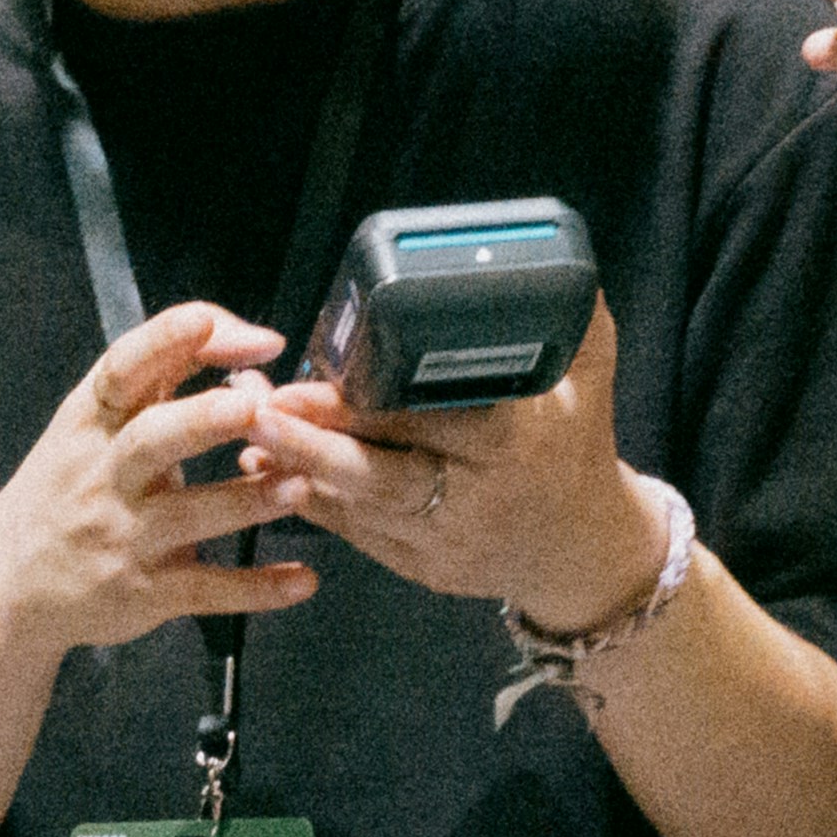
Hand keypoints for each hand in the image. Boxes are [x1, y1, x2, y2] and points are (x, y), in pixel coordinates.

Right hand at [0, 301, 320, 661]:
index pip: (122, 368)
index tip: (211, 321)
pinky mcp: (144, 593)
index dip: (166, 339)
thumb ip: (157, 376)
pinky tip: (303, 582)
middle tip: (253, 407)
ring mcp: (123, 537)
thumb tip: (233, 330)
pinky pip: (206, 589)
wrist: (12, 582)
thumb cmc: (70, 486)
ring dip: (246, 501)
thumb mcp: (92, 425)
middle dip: (202, 420)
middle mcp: (103, 475)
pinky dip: (256, 588)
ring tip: (300, 486)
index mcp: (91, 422)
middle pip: (152, 440)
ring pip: (188, 516)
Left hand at [244, 302, 663, 631]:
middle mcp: (476, 503)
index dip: (370, 408)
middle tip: (261, 408)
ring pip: (359, 509)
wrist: (584, 551)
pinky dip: (312, 502)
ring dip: (297, 469)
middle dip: (315, 446)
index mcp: (515, 450)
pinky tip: (268, 467)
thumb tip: (561, 266)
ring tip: (247, 429)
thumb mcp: (589, 383)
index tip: (316, 383)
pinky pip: (357, 535)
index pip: (434, 425)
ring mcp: (446, 545)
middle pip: (383, 477)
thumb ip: (571, 325)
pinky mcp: (421, 569)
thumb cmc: (579, 451)